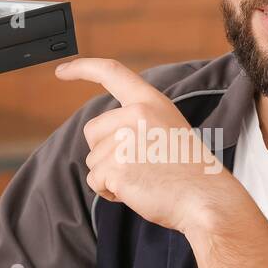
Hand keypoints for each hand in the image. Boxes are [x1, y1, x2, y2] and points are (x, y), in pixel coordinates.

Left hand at [54, 57, 241, 233]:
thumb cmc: (189, 171)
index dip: (82, 68)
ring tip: (145, 179)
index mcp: (150, 102)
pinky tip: (137, 191)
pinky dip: (110, 192)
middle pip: (92, 130)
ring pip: (93, 159)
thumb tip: (103, 138)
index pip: (110, 73)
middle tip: (139, 166)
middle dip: (104, 152)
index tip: (61, 71)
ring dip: (111, 175)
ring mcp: (124, 140)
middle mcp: (136, 115)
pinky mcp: (116, 167)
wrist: (206, 198)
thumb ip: (138, 123)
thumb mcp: (167, 130)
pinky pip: (96, 181)